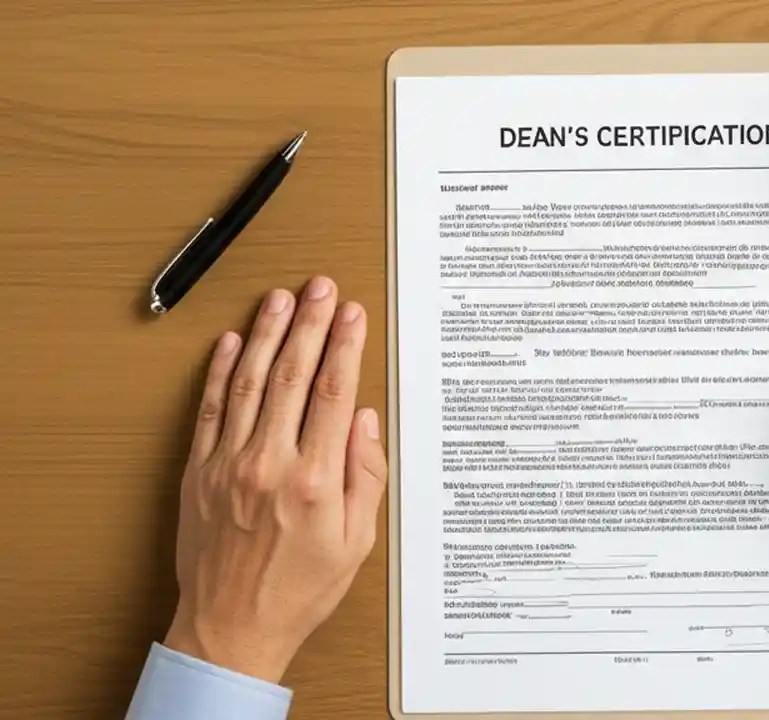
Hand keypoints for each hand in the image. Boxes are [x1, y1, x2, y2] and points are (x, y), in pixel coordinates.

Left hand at [164, 276, 387, 681]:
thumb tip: (365, 423)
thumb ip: (365, 478)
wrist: (231, 627)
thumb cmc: (298, 591)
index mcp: (315, 481)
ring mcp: (228, 464)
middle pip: (293, 376)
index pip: (335, 394)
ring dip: (268, 334)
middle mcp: (269, 463)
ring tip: (281, 299)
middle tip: (321, 288)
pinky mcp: (198, 472)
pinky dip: (220, 371)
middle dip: (311, 324)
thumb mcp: (356, 543)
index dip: (346, 347)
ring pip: (249, 382)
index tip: (353, 316)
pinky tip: (234, 342)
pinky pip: (210, 409)